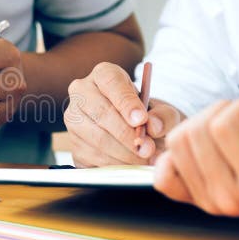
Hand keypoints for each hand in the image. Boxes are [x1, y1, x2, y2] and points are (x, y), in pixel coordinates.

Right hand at [64, 63, 182, 166]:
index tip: (141, 120)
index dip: (126, 103)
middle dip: (126, 134)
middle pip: (100, 112)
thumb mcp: (163, 111)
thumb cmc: (146, 117)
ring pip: (96, 138)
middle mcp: (82, 92)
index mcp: (104, 74)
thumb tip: (153, 126)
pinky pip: (92, 156)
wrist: (134, 133)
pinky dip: (114, 164)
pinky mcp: (74, 143)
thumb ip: (164, 116)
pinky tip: (131, 165)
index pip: (111, 83)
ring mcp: (74, 118)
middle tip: (147, 148)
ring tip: (144, 160)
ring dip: (123, 153)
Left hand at [153, 86, 238, 218]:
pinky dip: (174, 156)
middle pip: (195, 132)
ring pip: (176, 143)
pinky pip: (163, 176)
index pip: (223, 127)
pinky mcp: (196, 202)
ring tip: (228, 127)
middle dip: (219, 111)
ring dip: (198, 124)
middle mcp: (229, 199)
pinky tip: (201, 147)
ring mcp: (209, 203)